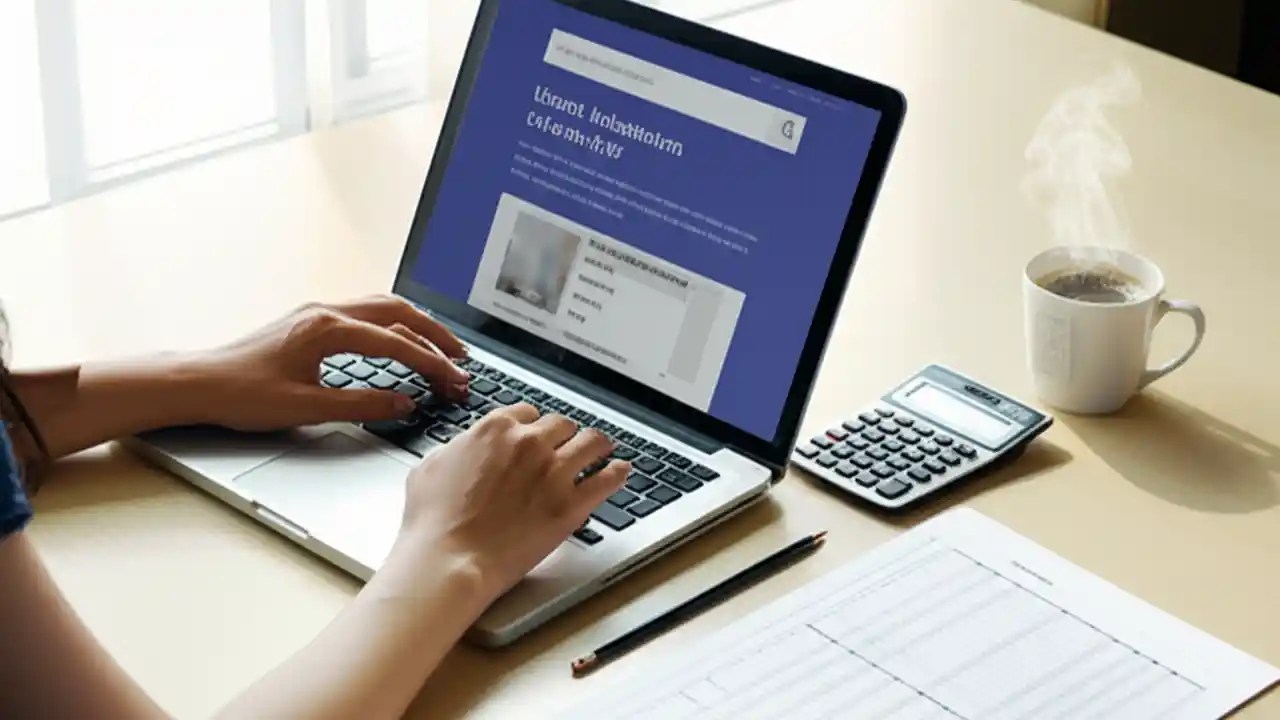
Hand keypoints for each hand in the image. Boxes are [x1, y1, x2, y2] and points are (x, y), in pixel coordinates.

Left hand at [184, 295, 469, 431]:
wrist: (197, 382)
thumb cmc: (241, 395)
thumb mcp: (306, 408)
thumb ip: (362, 404)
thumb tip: (404, 403)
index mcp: (327, 329)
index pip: (396, 342)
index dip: (431, 364)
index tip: (455, 382)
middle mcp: (325, 312)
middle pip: (398, 312)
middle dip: (435, 336)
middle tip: (462, 360)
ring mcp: (317, 313)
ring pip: (383, 306)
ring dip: (417, 325)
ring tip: (442, 347)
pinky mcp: (310, 321)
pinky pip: (365, 312)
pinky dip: (394, 323)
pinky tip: (401, 338)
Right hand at [394, 403, 628, 603]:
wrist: (450, 560)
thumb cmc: (434, 521)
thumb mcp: (431, 466)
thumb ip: (459, 448)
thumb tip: (468, 447)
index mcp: (495, 429)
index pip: (527, 413)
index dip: (532, 426)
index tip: (536, 436)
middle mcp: (529, 443)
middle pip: (562, 425)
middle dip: (563, 436)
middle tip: (566, 447)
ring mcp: (554, 473)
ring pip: (592, 443)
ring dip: (596, 446)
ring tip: (602, 451)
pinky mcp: (571, 505)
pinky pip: (607, 479)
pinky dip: (616, 473)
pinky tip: (620, 471)